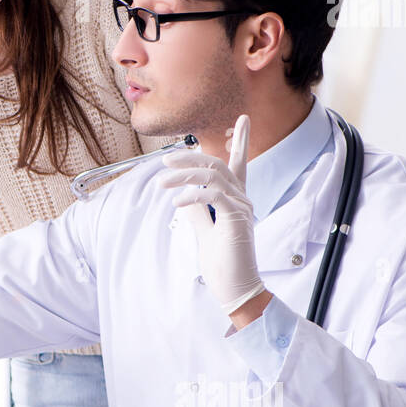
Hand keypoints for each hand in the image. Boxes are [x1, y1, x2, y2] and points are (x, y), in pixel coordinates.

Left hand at [156, 114, 266, 315]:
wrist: (236, 288)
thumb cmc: (222, 262)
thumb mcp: (204, 231)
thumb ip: (197, 210)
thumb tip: (185, 195)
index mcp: (235, 200)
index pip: (238, 164)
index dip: (241, 140)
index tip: (243, 118)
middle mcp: (242, 199)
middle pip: (217, 164)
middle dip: (189, 158)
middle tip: (164, 160)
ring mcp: (242, 207)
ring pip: (214, 175)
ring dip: (184, 175)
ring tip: (161, 182)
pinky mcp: (237, 218)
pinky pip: (214, 195)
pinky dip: (192, 194)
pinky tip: (176, 201)